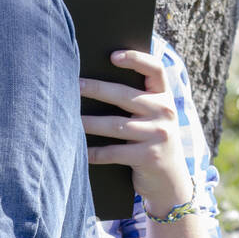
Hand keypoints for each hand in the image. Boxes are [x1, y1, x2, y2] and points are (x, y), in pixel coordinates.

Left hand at [80, 49, 192, 212]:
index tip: (112, 56)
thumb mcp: (153, 118)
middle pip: (125, 96)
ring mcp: (158, 135)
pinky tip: (77, 149)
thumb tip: (93, 83)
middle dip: (96, 89)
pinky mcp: (149, 157)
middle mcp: (165, 112)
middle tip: (73, 85)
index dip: (136, 58)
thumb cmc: (151, 141)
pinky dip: (93, 152)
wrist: (170, 181)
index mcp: (165, 97)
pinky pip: (113, 152)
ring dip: (88, 122)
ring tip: (67, 118)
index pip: (155, 69)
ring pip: (115, 125)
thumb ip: (137, 100)